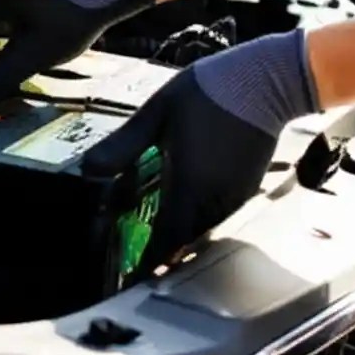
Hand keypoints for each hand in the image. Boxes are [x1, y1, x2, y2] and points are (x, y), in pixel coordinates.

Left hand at [83, 29, 321, 274]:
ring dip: (181, 235)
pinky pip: (219, 215)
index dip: (148, 262)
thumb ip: (122, 146)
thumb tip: (88, 170)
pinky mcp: (249, 187)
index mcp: (189, 186)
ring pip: (203, 230)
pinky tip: (186, 204)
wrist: (266, 79)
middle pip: (184, 241)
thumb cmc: (207, 93)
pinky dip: (199, 219)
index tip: (130, 274)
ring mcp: (235, 195)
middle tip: (137, 252)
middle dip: (161, 250)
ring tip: (158, 232)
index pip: (166, 241)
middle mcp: (214, 200)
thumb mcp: (156, 114)